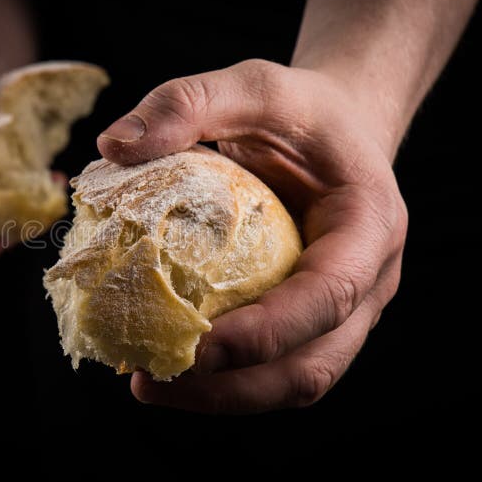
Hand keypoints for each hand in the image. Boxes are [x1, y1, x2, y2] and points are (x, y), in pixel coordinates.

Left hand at [97, 59, 407, 412]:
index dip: (266, 334)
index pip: (329, 297)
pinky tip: (168, 361)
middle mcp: (367, 280)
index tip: (196, 348)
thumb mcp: (253, 85)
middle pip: (314, 364)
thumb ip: (189, 102)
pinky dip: (225, 378)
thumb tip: (112, 146)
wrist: (338, 131)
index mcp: (369, 226)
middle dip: (235, 389)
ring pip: (294, 378)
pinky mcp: (311, 318)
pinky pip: (274, 364)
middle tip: (153, 381)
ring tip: (149, 383)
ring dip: (223, 396)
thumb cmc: (300, 110)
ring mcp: (344, 308)